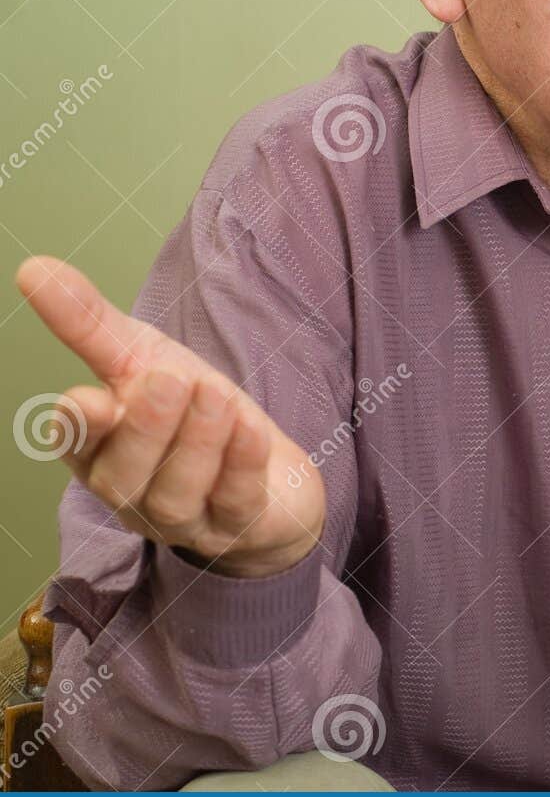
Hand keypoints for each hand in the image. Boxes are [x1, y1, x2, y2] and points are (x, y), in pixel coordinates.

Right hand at [16, 256, 325, 577]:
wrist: (269, 472)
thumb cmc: (193, 414)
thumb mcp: (144, 361)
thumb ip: (90, 325)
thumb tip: (33, 268)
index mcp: (100, 452)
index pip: (78, 445)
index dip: (81, 427)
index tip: (90, 397)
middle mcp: (135, 495)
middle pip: (125, 475)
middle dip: (146, 427)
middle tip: (169, 378)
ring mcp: (188, 518)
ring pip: (178, 493)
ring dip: (198, 441)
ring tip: (216, 394)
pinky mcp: (242, 528)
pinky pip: (236, 503)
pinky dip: (242, 466)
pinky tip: (253, 429)